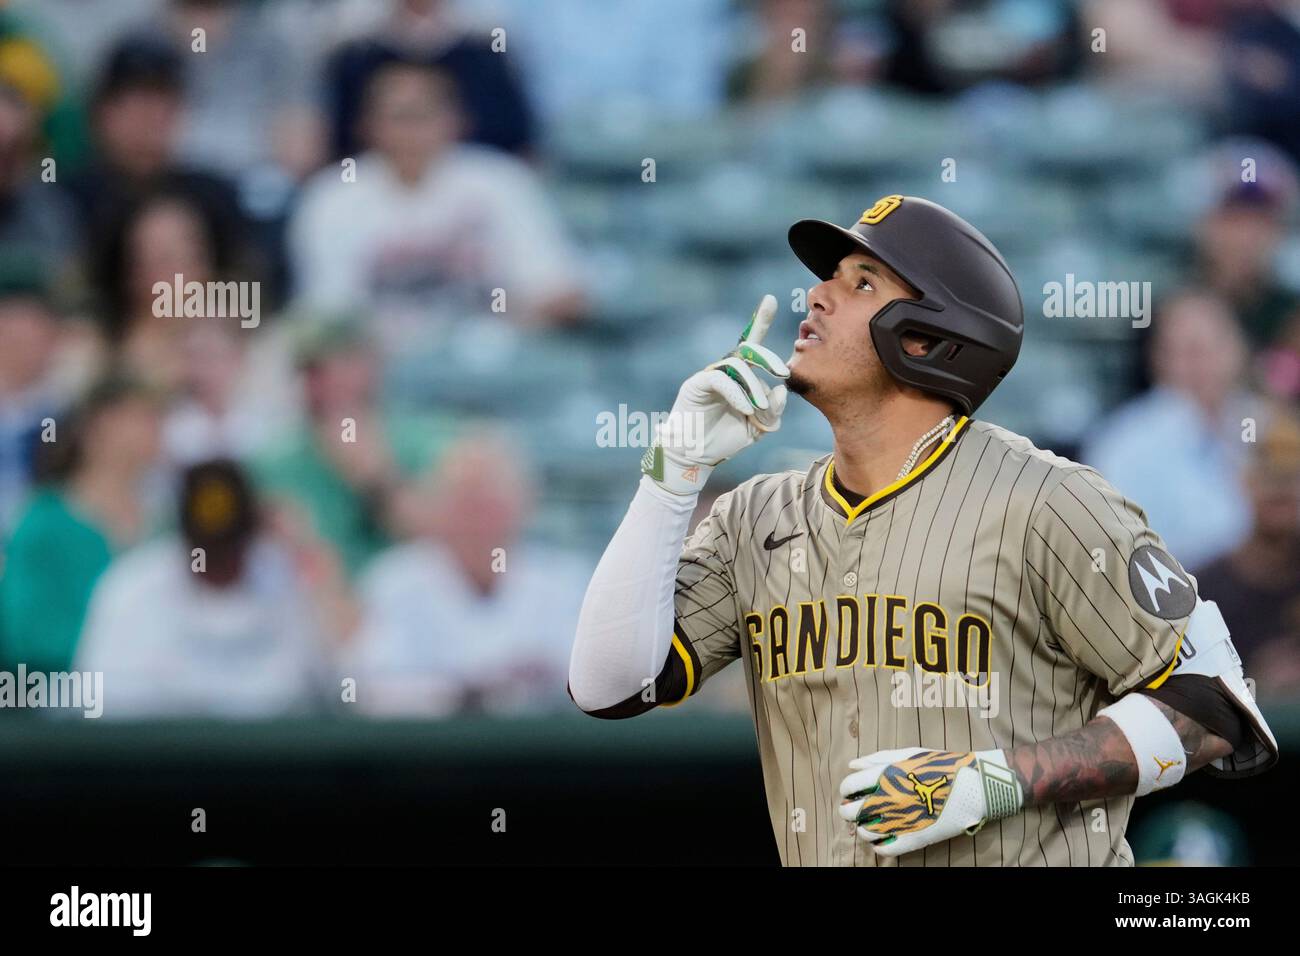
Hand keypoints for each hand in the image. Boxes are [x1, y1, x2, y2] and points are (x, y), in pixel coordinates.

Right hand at [641, 295, 789, 494]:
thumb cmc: (725, 440)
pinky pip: (721, 379)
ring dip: (754, 385)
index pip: (752, 344)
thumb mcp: (758, 427)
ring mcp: (710, 375)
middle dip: (768, 357)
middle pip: (748, 348)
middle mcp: (725, 371)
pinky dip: (737, 393)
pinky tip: (745, 409)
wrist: (696, 456)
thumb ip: (773, 410)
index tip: (771, 299)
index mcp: (741, 377)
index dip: (759, 320)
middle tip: (783, 372)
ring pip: (737, 364)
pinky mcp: (697, 384)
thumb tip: (780, 389)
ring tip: (759, 409)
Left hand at [838, 747, 1023, 857]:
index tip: (849, 792)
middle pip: (852, 812)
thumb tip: (852, 765)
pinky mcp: (917, 838)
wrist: (976, 784)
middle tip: (854, 810)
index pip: (849, 786)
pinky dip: (879, 847)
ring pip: (866, 833)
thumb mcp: (909, 753)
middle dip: (848, 811)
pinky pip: (887, 850)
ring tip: (869, 824)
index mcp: (887, 775)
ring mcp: (903, 820)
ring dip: (862, 829)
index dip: (845, 790)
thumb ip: (878, 758)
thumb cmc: (941, 765)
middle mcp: (891, 799)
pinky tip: (882, 840)